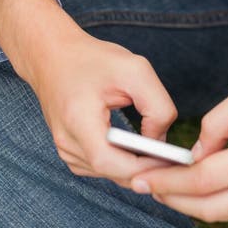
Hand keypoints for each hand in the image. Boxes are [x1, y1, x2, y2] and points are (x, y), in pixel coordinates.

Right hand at [29, 29, 178, 187]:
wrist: (52, 55)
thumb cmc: (92, 59)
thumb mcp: (135, 70)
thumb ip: (156, 106)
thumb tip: (159, 140)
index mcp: (78, 121)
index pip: (111, 162)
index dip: (143, 167)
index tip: (171, 161)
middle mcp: (66, 143)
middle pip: (113, 172)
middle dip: (145, 169)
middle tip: (175, 159)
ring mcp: (65, 150)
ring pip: (109, 173)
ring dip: (134, 166)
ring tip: (160, 152)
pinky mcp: (69, 150)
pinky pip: (101, 166)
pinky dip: (121, 161)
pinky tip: (136, 147)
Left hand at [131, 73, 227, 223]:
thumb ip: (219, 121)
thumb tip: (196, 152)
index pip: (204, 180)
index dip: (169, 182)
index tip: (143, 177)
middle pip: (211, 207)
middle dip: (174, 199)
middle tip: (148, 185)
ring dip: (196, 204)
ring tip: (172, 186)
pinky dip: (226, 200)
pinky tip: (213, 184)